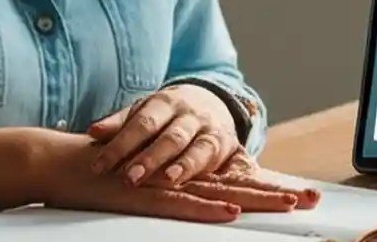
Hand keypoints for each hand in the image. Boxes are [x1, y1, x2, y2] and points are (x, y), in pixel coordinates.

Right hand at [30, 130, 310, 222]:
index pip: (237, 187)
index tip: (305, 198)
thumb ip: (176, 198)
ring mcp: (165, 183)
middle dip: (276, 194)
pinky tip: (228, 212)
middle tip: (311, 200)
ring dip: (253, 200)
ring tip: (288, 205)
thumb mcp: (148, 191)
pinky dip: (205, 209)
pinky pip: (179, 203)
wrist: (65, 163)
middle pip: (238, 188)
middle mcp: (183, 176)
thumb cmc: (106, 179)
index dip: (271, 191)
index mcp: (187, 176)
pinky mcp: (144, 194)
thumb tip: (213, 210)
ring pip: (218, 194)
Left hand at [87, 85, 239, 187]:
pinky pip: (211, 156)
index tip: (99, 166)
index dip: (120, 145)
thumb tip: (92, 132)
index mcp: (164, 102)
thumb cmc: (167, 115)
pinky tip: (184, 181)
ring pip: (194, 147)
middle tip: (128, 177)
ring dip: (179, 165)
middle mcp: (188, 114)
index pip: (141, 124)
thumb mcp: (145, 113)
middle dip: (149, 158)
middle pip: (168, 137)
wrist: (212, 102)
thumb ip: (120, 124)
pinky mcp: (223, 144)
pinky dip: (198, 168)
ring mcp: (207, 128)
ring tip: (164, 180)